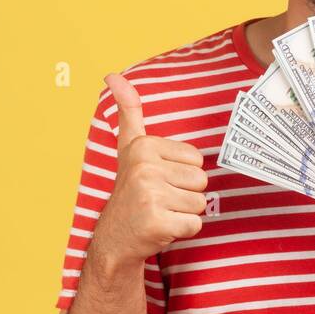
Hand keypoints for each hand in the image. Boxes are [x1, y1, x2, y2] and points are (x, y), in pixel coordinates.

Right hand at [89, 72, 208, 273]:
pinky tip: (161, 228)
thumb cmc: (131, 190)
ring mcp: (150, 196)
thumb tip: (113, 75)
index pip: (197, 159)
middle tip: (159, 199)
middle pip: (201, 181)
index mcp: (143, 146)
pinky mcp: (157, 223)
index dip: (182, 174)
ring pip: (200, 203)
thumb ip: (128, 110)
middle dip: (184, 194)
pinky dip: (182, 231)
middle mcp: (144, 168)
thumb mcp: (129, 147)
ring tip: (160, 212)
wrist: (114, 238)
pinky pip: (195, 224)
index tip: (158, 180)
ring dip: (183, 212)